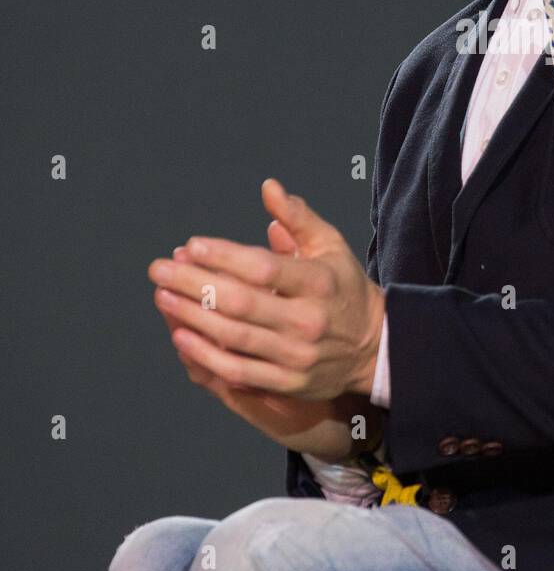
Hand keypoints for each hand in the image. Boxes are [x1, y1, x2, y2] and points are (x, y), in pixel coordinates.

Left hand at [150, 179, 385, 457]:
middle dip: (193, 284)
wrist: (376, 346)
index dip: (223, 256)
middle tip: (161, 269)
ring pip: (233, 337)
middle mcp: (308, 320)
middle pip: (240, 302)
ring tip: (163, 296)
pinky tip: (181, 335)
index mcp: (319, 282)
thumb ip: (298, 218)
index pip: (263, 268)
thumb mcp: (331, 246)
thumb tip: (269, 188)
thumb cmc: (345, 289)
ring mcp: (297, 356)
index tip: (191, 245)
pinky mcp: (288, 383)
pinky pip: (238, 371)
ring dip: (191, 316)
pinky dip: (205, 354)